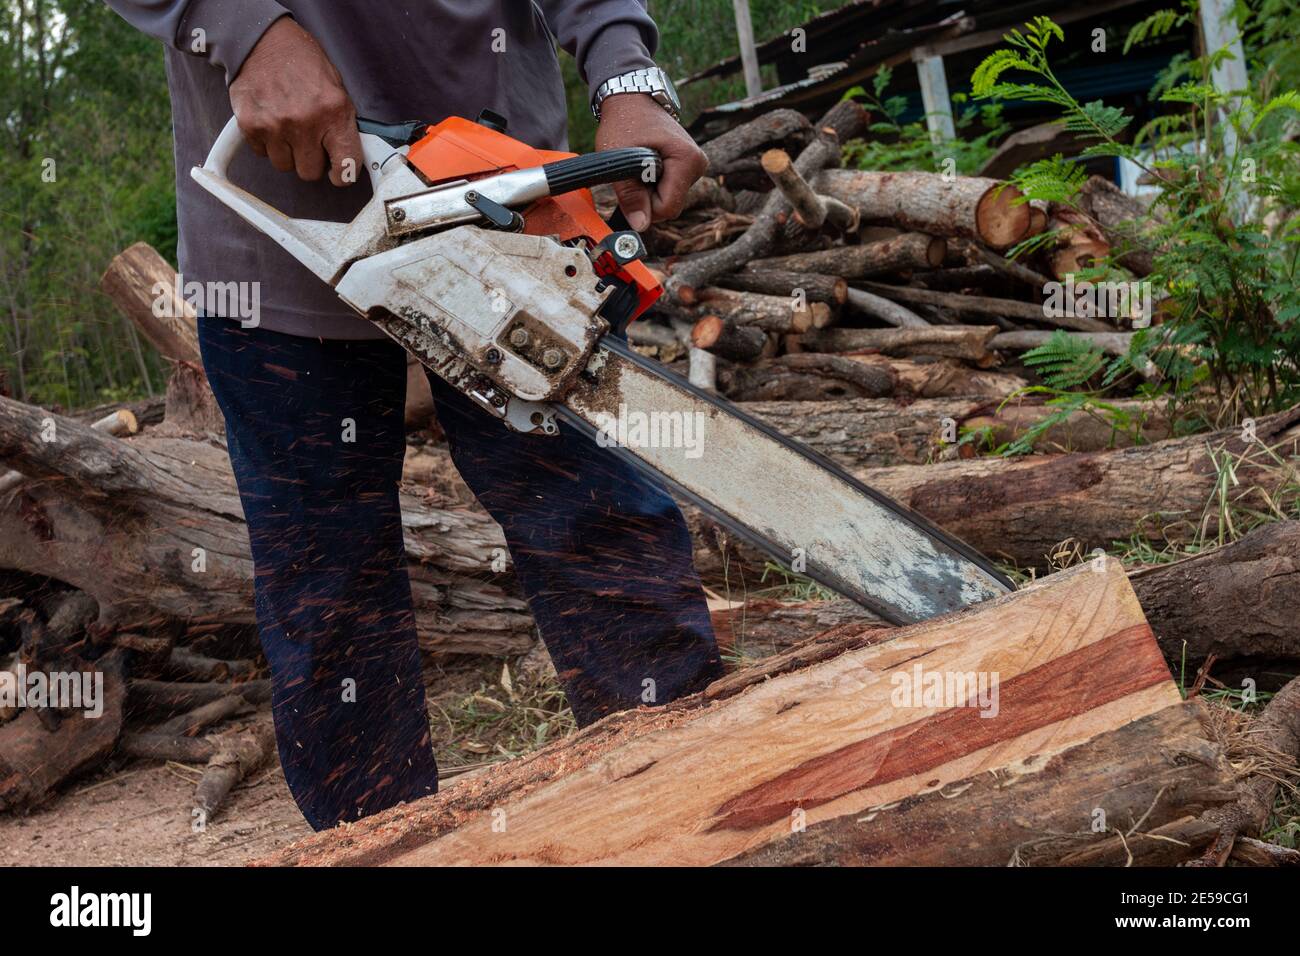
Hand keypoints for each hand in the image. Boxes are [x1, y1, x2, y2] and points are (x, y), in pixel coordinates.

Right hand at [228, 17, 361, 186]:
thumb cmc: (302, 62)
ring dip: (288, 153)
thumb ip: (342, 124)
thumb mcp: (336, 88)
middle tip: (309, 142)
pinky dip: (267, 143)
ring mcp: (276, 125)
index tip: (339, 173)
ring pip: (284, 166)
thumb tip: (349, 156)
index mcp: (334, 112)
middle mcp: (305, 122)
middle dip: (311, 161)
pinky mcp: (251, 125)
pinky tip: (272, 121)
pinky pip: (262, 153)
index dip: (342, 174)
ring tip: (288, 128)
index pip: (345, 166)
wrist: (263, 39)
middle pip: (310, 173)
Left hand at [595, 94, 706, 230]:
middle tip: (632, 172)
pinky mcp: (688, 168)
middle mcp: (698, 165)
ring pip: (669, 199)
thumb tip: (640, 226)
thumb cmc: (625, 122)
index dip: (644, 204)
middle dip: (647, 197)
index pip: (667, 208)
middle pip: (670, 205)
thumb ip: (630, 195)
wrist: (632, 100)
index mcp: (687, 160)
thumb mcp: (619, 160)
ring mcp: (695, 167)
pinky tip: (646, 166)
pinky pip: (670, 190)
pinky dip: (654, 184)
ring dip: (649, 190)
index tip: (630, 183)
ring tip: (639, 165)